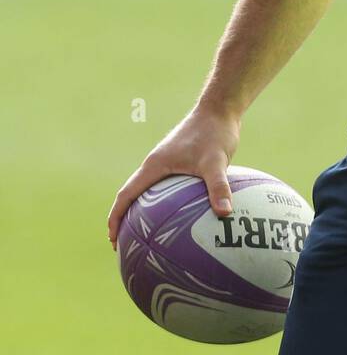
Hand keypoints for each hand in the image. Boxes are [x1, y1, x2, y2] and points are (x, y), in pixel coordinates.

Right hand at [107, 101, 240, 250]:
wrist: (220, 108)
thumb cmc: (214, 131)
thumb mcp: (216, 161)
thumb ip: (218, 186)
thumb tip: (224, 213)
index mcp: (155, 165)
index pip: (126, 194)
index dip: (116, 218)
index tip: (112, 240)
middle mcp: (156, 164)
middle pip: (133, 196)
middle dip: (126, 221)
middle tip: (127, 246)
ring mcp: (168, 163)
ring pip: (149, 192)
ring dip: (144, 213)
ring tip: (150, 238)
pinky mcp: (181, 162)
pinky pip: (167, 188)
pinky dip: (166, 204)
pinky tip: (183, 219)